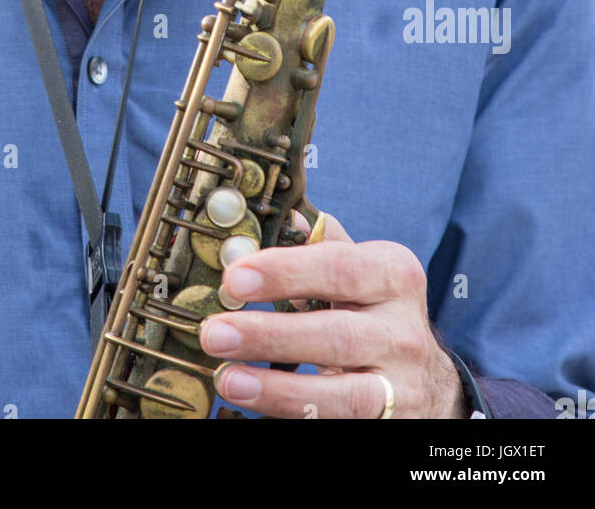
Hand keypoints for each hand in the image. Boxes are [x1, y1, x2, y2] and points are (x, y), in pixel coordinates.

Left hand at [198, 211, 466, 418]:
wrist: (425, 378)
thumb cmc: (374, 311)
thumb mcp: (361, 271)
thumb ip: (320, 244)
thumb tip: (280, 215)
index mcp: (394, 274)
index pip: (338, 268)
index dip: (284, 273)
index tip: (234, 278)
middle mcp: (403, 330)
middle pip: (335, 335)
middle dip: (269, 335)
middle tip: (215, 332)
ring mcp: (401, 384)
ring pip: (340, 393)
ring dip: (277, 388)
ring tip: (227, 377)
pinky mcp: (392, 424)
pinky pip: (338, 422)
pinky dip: (294, 414)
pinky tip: (255, 404)